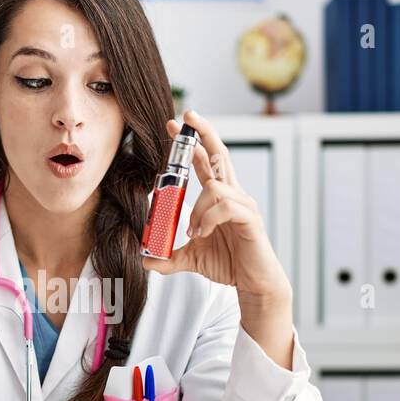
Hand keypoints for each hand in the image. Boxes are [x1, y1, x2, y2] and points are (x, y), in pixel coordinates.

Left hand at [141, 110, 291, 301]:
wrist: (253, 283)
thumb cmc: (229, 265)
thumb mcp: (191, 259)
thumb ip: (169, 257)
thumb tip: (146, 260)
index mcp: (219, 197)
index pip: (205, 161)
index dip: (192, 141)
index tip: (174, 125)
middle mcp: (233, 194)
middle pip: (219, 154)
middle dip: (203, 133)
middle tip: (187, 117)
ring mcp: (243, 204)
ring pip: (214, 187)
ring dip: (197, 209)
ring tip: (193, 232)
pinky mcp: (250, 219)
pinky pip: (224, 206)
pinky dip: (208, 219)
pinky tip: (202, 234)